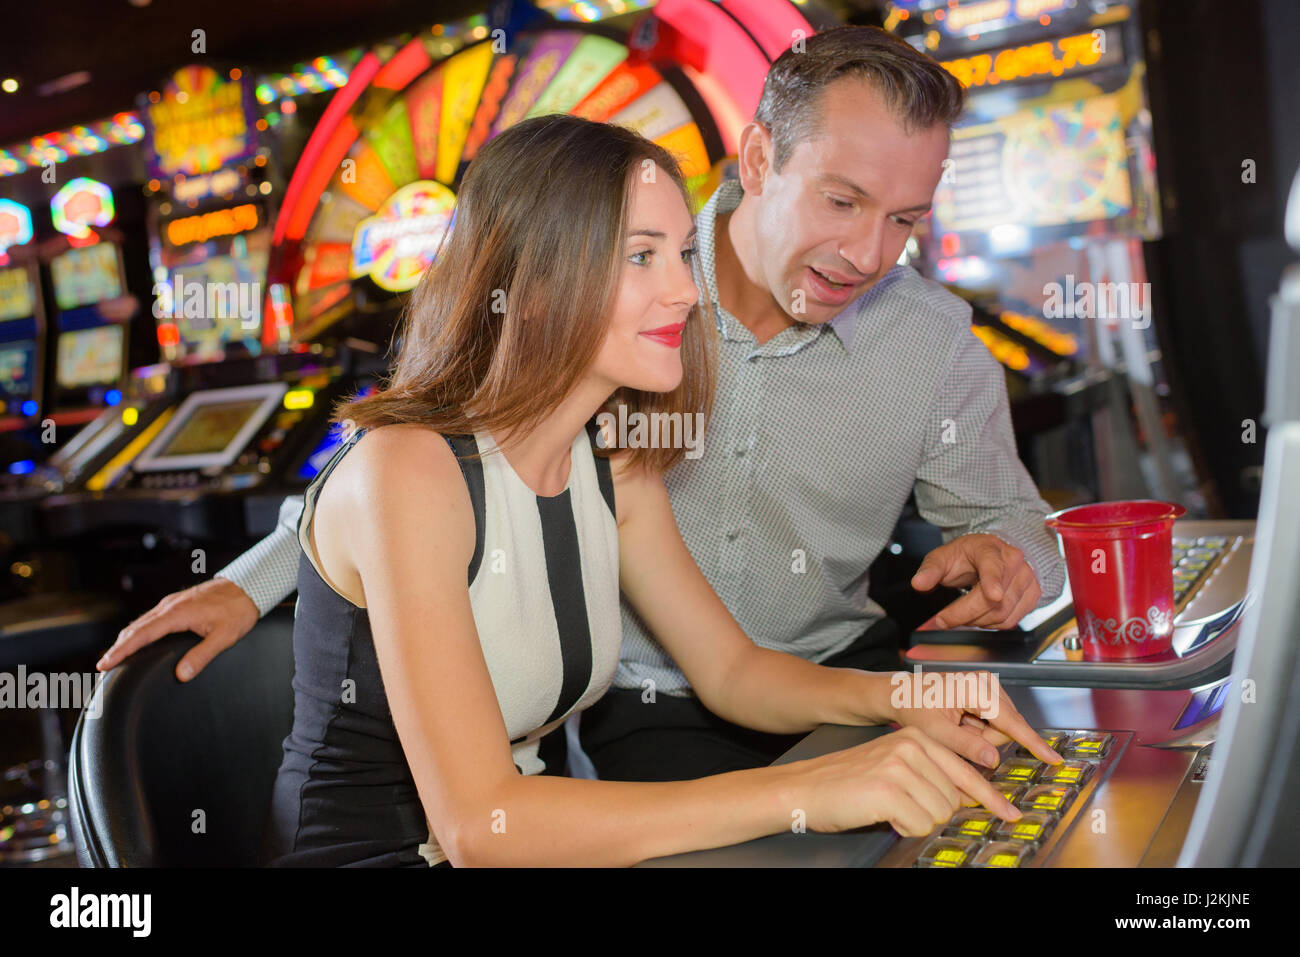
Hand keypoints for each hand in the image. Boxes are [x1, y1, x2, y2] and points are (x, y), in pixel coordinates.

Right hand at [97, 578, 259, 680]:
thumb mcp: (224, 636)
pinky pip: (150, 617)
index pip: (141, 635)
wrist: (249, 585)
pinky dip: (138, 630)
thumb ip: (202, 655)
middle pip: (135, 628)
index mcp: (177, 614)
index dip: (121, 651)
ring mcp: (172, 603)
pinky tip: (137, 639)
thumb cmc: (238, 610)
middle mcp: (169, 606)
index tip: (104, 664)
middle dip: (117, 647)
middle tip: (102, 666)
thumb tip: (181, 674)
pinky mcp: (177, 603)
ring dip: (125, 638)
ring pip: (141, 622)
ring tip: (113, 656)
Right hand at [793, 725, 1021, 836]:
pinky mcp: (889, 789)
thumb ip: (928, 776)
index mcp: (916, 738)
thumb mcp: (891, 767)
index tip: (1009, 813)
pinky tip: (881, 815)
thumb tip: (964, 799)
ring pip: (939, 814)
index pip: (965, 772)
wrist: (804, 788)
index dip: (990, 798)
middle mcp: (912, 747)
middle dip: (932, 812)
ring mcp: (901, 767)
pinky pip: (919, 825)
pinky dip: (903, 829)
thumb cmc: (845, 783)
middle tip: (900, 809)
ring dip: (916, 822)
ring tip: (887, 809)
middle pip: (954, 799)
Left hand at [884, 668, 1062, 769]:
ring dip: (980, 736)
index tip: (1054, 758)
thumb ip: (966, 747)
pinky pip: (994, 722)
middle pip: (1006, 728)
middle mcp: (987, 683)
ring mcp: (988, 686)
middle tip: (956, 735)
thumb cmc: (914, 708)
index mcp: (976, 689)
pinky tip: (959, 723)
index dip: (1034, 743)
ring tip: (955, 727)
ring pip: (1001, 728)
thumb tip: (994, 760)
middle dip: (985, 741)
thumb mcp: (936, 733)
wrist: (902, 694)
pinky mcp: (987, 693)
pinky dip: (978, 729)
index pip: (1012, 722)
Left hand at [911, 533, 1041, 629]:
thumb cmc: (968, 556)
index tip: (993, 595)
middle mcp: (1014, 562)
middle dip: (964, 614)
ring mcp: (1027, 579)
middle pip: (994, 599)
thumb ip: (930, 570)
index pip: (992, 565)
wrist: (993, 554)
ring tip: (961, 615)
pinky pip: (1012, 620)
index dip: (993, 581)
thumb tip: (919, 583)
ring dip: (977, 621)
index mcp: (990, 548)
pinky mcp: (1033, 595)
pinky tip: (980, 616)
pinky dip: (992, 624)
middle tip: (943, 620)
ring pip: (1003, 613)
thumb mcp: (943, 557)